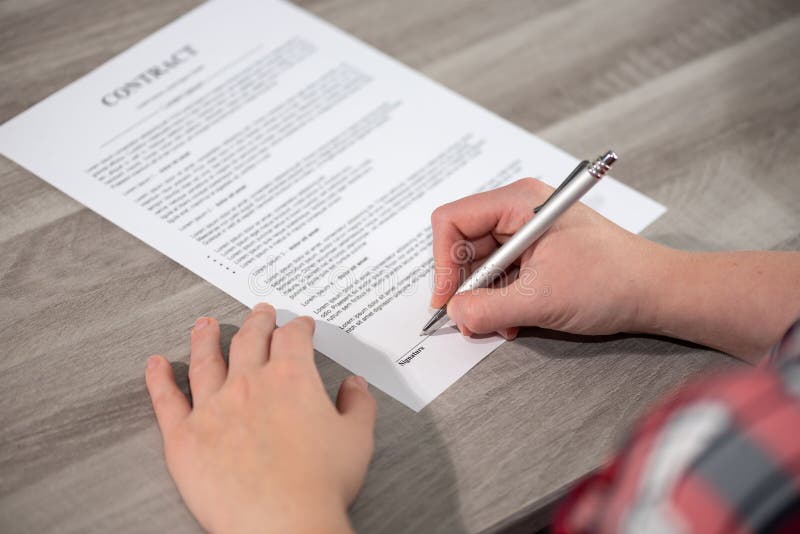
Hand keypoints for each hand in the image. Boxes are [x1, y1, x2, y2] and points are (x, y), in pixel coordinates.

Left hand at [145, 304, 375, 533]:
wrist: (283, 524)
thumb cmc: (320, 486)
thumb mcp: (356, 439)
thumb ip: (357, 405)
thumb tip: (354, 386)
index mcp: (292, 379)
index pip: (293, 339)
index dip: (298, 327)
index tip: (299, 325)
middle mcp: (250, 383)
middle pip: (250, 339)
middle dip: (257, 322)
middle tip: (259, 313)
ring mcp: (213, 407)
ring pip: (205, 360)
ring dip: (205, 337)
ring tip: (204, 325)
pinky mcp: (185, 437)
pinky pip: (166, 400)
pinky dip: (159, 378)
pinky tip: (156, 364)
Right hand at [430, 178, 670, 337]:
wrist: (657, 293)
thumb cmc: (612, 281)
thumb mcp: (541, 299)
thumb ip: (489, 308)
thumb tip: (454, 314)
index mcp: (519, 202)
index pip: (453, 220)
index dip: (442, 261)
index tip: (446, 300)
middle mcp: (519, 211)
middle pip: (463, 243)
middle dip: (463, 285)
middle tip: (467, 319)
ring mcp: (527, 231)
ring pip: (480, 263)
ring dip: (483, 297)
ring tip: (500, 323)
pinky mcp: (536, 252)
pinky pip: (500, 273)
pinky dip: (499, 299)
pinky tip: (514, 319)